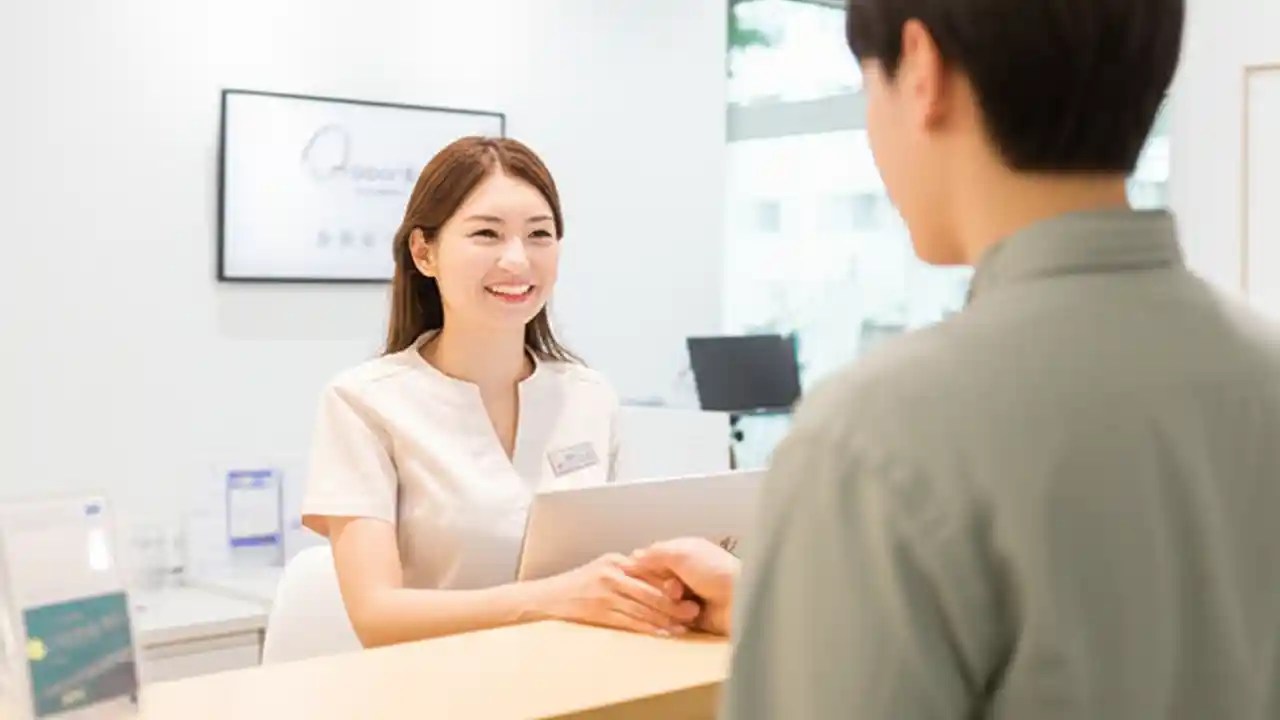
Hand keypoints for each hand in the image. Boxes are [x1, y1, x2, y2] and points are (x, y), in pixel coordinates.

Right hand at [532, 553, 701, 636]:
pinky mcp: (599, 611)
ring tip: (683, 626)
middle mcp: (612, 573)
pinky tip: (661, 633)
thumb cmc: (575, 587)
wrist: (545, 598)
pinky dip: (647, 628)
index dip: (672, 582)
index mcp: (616, 561)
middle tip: (693, 610)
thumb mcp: (602, 570)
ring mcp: (605, 592)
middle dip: (674, 602)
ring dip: (665, 618)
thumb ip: (626, 573)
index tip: (690, 591)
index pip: (650, 570)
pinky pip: (629, 621)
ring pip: (643, 606)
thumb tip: (654, 580)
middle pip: (650, 589)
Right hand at [630, 538, 739, 635]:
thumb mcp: (681, 553)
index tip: (632, 576)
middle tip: (674, 591)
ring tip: (687, 607)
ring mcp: (687, 596)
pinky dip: (673, 619)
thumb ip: (654, 553)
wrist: (740, 599)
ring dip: (668, 605)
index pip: (650, 560)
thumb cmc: (713, 570)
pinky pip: (670, 619)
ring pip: (660, 602)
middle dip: (657, 588)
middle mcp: (683, 573)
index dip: (641, 569)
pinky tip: (682, 620)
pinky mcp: (690, 618)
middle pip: (652, 583)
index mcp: (682, 553)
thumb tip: (631, 558)